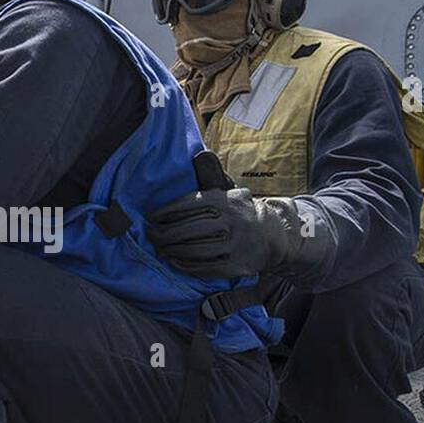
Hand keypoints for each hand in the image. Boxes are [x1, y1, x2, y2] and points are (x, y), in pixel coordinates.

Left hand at [147, 187, 269, 278]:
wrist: (273, 235)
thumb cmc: (240, 212)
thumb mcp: (229, 192)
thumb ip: (211, 177)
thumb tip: (199, 155)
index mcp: (225, 201)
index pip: (188, 205)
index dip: (165, 212)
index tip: (150, 217)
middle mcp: (230, 221)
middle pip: (187, 229)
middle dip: (163, 233)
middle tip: (150, 235)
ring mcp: (234, 245)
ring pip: (193, 249)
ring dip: (171, 250)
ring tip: (160, 248)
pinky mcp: (236, 266)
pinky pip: (204, 267)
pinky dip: (184, 264)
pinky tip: (173, 260)